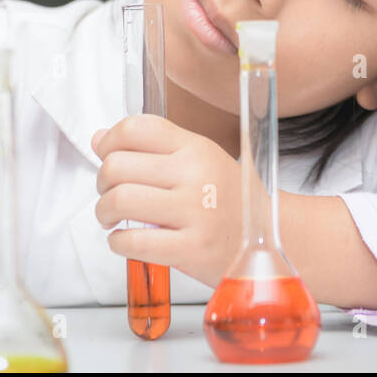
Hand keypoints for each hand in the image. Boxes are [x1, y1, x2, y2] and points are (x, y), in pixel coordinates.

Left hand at [91, 114, 241, 288]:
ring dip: (103, 212)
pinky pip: (133, 241)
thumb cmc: (233, 201)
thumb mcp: (200, 160)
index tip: (104, 154)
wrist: (276, 238)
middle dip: (101, 182)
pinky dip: (118, 243)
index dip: (108, 141)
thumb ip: (153, 148)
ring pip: (120, 200)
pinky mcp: (191, 248)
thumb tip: (100, 139)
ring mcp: (195, 212)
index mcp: (196, 148)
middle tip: (108, 193)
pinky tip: (125, 240)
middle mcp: (195, 175)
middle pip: (118, 165)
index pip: (136, 128)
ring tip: (111, 218)